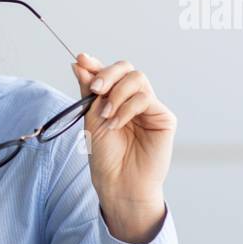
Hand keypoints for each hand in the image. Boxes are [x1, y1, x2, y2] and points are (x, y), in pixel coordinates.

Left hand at [70, 53, 175, 240]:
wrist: (118, 183)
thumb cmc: (105, 156)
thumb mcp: (91, 118)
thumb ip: (88, 91)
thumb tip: (79, 62)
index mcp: (115, 99)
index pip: (109, 73)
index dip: (95, 64)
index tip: (80, 60)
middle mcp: (133, 100)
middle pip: (126, 68)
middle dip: (108, 73)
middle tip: (95, 88)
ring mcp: (149, 107)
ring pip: (137, 78)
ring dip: (116, 94)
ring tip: (106, 116)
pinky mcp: (163, 117)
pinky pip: (145, 98)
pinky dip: (127, 108)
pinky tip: (117, 124)